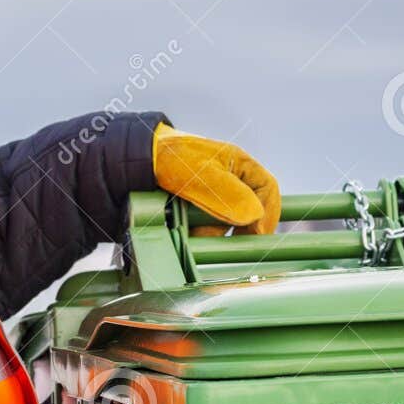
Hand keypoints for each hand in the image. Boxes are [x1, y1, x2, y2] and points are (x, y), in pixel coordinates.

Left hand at [151, 122, 280, 235]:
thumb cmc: (170, 159)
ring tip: (201, 235)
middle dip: (241, 227)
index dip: (267, 212)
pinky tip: (191, 233)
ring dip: (217, 232)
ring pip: (228, 220)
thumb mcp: (202, 175)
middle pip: (249, 208)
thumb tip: (254, 216)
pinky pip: (209, 224)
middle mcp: (231, 178)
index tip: (258, 234)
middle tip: (236, 245)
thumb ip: (229, 194)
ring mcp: (215, 193)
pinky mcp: (199, 206)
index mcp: (239, 163)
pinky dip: (202, 232)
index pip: (268, 188)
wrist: (135, 161)